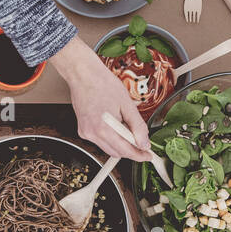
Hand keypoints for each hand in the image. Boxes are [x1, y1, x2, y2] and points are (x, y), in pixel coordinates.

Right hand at [49, 36, 151, 160]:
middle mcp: (92, 134)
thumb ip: (137, 126)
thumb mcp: (127, 104)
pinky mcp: (83, 130)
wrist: (83, 75)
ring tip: (127, 128)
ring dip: (120, 144)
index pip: (125, 151)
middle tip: (142, 143)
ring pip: (108, 148)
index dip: (139, 155)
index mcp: (104, 128)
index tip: (147, 156)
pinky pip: (100, 141)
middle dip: (130, 150)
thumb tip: (144, 142)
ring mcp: (86, 133)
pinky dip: (110, 138)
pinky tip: (114, 125)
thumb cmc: (102, 84)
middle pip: (116, 153)